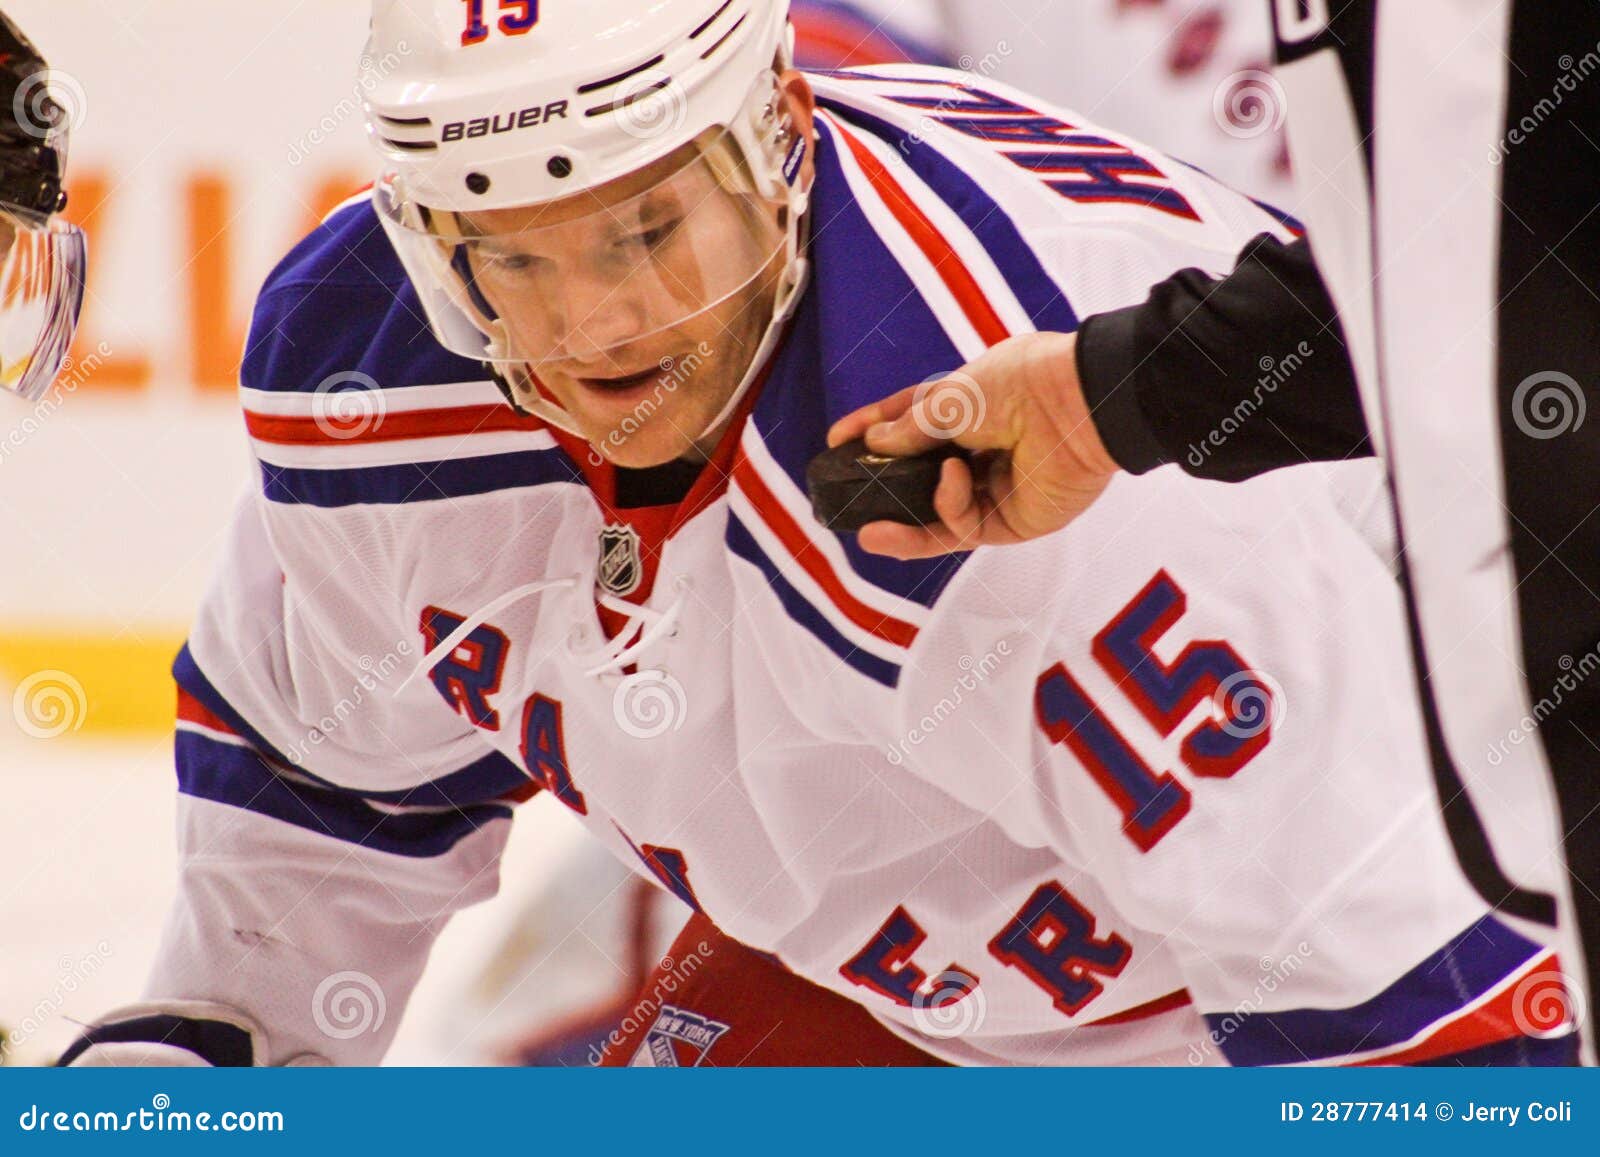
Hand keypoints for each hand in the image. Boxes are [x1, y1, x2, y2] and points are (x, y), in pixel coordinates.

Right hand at [826, 332, 1120, 558]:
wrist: (1078, 402)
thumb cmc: (1020, 383)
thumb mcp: (949, 397)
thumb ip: (910, 428)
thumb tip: (875, 446)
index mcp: (970, 408)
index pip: (910, 425)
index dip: (874, 432)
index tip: (836, 440)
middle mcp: (980, 451)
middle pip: (920, 478)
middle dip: (883, 489)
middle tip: (843, 495)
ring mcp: (995, 489)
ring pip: (938, 518)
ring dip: (903, 526)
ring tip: (868, 532)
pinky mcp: (1012, 521)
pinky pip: (965, 526)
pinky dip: (950, 505)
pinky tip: (951, 478)